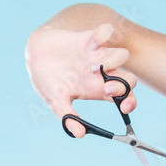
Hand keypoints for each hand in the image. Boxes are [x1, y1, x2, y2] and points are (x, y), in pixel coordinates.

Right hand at [25, 21, 137, 136]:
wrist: (35, 54)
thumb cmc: (47, 80)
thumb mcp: (55, 100)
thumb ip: (67, 116)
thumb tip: (79, 134)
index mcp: (97, 89)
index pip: (125, 96)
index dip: (131, 102)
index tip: (125, 108)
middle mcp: (103, 72)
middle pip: (129, 78)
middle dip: (123, 83)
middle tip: (105, 86)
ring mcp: (98, 54)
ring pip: (123, 55)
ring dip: (112, 61)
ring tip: (91, 66)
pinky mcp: (90, 37)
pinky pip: (108, 31)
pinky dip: (104, 36)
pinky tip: (91, 45)